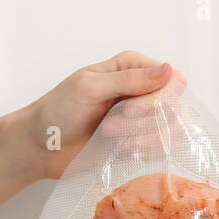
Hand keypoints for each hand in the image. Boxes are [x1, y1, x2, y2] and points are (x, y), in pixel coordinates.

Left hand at [10, 51, 181, 180]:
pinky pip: (162, 148)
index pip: (170, 80)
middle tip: (111, 126)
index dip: (156, 98)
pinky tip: (120, 149)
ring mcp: (145, 118)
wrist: (44, 145)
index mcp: (132, 67)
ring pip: (170, 130)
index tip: (128, 111)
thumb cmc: (59, 110)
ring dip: (142, 138)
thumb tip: (169, 71)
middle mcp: (143, 90)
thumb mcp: (90, 87)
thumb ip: (129, 80)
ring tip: (111, 137)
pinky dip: (143, 151)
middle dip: (145, 121)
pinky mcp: (142, 142)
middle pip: (173, 107)